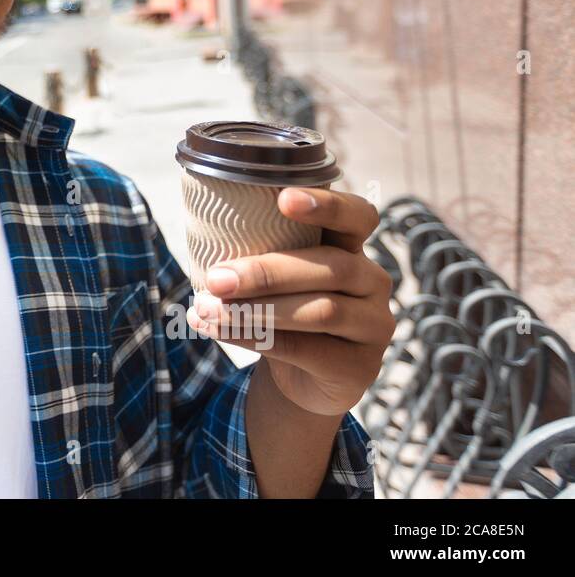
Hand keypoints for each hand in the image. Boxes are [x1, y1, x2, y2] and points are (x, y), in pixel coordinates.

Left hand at [185, 187, 396, 416]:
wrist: (304, 377)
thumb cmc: (284, 309)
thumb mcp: (276, 276)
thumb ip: (259, 251)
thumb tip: (202, 234)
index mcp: (352, 247)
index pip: (358, 216)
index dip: (328, 205)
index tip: (284, 199)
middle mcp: (372, 282)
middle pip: (331, 267)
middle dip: (267, 272)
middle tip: (216, 279)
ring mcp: (374, 325)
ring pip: (321, 311)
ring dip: (256, 310)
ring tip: (207, 309)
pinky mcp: (361, 367)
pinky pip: (306, 349)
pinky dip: (255, 339)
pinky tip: (219, 331)